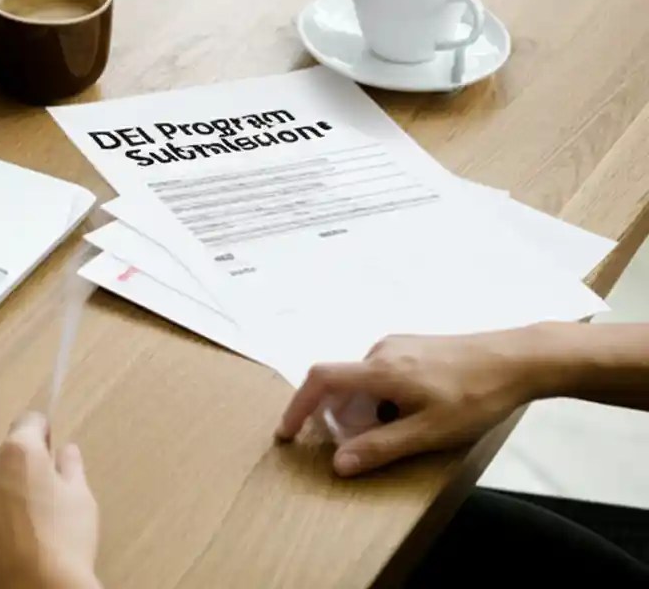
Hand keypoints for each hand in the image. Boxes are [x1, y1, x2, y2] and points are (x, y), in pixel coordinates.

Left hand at [0, 412, 100, 588]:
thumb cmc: (65, 541)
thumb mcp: (80, 498)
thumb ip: (70, 466)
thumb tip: (65, 451)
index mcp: (18, 451)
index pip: (28, 420)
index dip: (42, 431)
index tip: (49, 446)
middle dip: (14, 459)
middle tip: (34, 484)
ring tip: (10, 505)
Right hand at [274, 326, 550, 476]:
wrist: (521, 358)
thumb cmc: (476, 397)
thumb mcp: (430, 432)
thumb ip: (381, 447)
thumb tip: (337, 464)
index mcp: (379, 370)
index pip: (320, 380)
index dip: (297, 406)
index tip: (287, 433)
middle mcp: (382, 351)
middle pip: (341, 383)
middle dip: (337, 417)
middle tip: (355, 446)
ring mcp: (400, 345)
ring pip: (363, 380)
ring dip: (363, 409)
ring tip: (393, 433)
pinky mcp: (416, 346)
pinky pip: (382, 372)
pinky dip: (379, 397)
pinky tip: (411, 413)